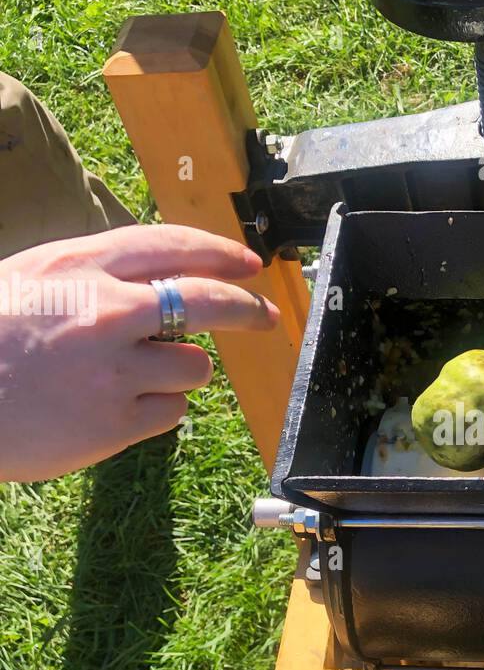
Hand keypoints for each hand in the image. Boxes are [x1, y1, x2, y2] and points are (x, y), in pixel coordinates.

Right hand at [0, 224, 278, 480]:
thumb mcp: (31, 279)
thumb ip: (94, 277)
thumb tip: (160, 284)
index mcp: (82, 265)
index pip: (175, 246)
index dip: (222, 254)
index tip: (249, 262)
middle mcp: (110, 311)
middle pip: (210, 302)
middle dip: (248, 308)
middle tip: (266, 315)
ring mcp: (117, 369)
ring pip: (193, 366)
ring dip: (175, 372)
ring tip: (118, 379)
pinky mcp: (117, 422)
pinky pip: (172, 413)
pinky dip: (154, 412)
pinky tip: (108, 410)